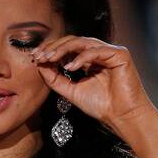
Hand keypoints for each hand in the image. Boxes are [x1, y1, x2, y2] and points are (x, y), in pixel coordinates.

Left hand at [31, 35, 157, 136]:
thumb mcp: (71, 91)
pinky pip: (96, 50)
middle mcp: (99, 52)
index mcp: (89, 60)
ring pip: (82, 42)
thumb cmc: (102, 106)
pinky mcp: (120, 53)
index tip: (35, 58)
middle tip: (39, 56)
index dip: (51, 50)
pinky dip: (81, 57)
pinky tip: (70, 67)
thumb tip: (40, 65)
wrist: (122, 116)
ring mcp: (110, 51)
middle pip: (72, 41)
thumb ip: (56, 79)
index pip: (67, 48)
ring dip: (63, 49)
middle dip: (54, 47)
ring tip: (50, 58)